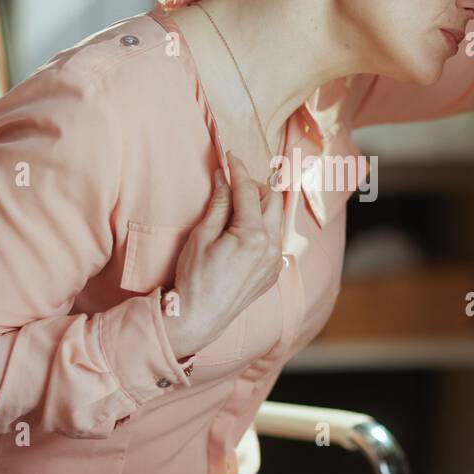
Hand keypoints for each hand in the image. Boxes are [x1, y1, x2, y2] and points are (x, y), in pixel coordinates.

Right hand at [161, 153, 285, 355]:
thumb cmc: (195, 277)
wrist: (200, 316)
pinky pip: (275, 239)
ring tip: (237, 205)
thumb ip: (218, 204)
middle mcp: (272, 246)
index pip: (248, 191)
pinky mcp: (273, 272)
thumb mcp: (202, 236)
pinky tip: (243, 230)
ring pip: (277, 219)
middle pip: (273, 199)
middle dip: (254, 185)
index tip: (229, 157)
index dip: (238, 170)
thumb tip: (223, 178)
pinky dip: (263, 227)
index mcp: (254, 235)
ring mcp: (275, 261)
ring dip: (261, 206)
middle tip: (233, 183)